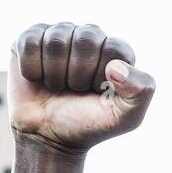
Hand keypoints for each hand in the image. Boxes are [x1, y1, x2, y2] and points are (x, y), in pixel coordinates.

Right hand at [10, 22, 154, 153]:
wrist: (48, 137)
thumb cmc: (89, 124)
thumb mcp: (126, 117)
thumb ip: (141, 91)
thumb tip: (115, 66)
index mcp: (115, 52)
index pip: (115, 47)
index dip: (103, 74)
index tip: (98, 91)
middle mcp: (89, 38)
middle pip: (85, 39)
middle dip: (79, 74)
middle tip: (75, 90)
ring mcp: (60, 35)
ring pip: (56, 40)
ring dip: (55, 73)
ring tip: (58, 86)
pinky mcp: (30, 39)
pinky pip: (30, 42)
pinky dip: (32, 68)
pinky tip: (38, 79)